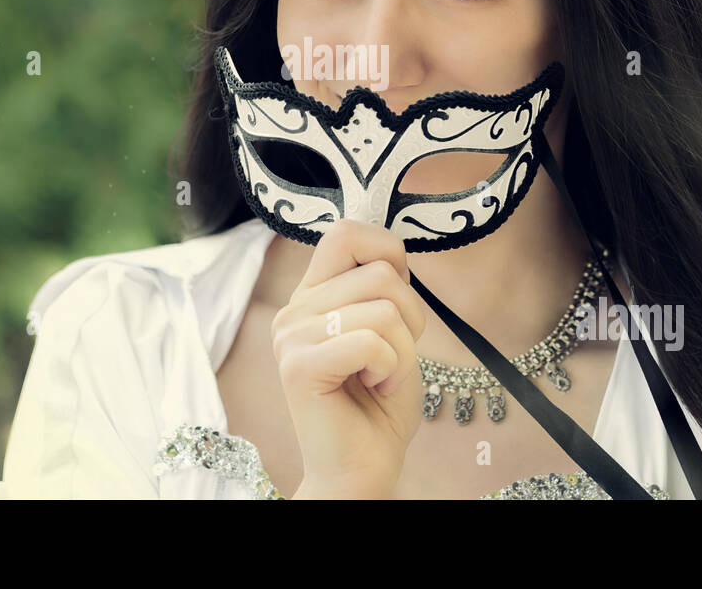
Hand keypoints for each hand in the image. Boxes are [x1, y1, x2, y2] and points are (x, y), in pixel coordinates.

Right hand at [271, 219, 428, 498]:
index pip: (345, 232)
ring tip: (382, 377)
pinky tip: (375, 388)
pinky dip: (392, 370)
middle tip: (393, 356)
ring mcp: (291, 336)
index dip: (387, 253)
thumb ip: (382, 289)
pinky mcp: (298, 366)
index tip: (397, 299)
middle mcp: (294, 310)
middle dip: (410, 317)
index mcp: (313, 296)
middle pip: (379, 272)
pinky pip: (371, 343)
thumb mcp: (389, 332)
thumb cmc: (379, 404)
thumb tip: (393, 250)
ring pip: (383, 309)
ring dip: (403, 350)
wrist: (362, 468)